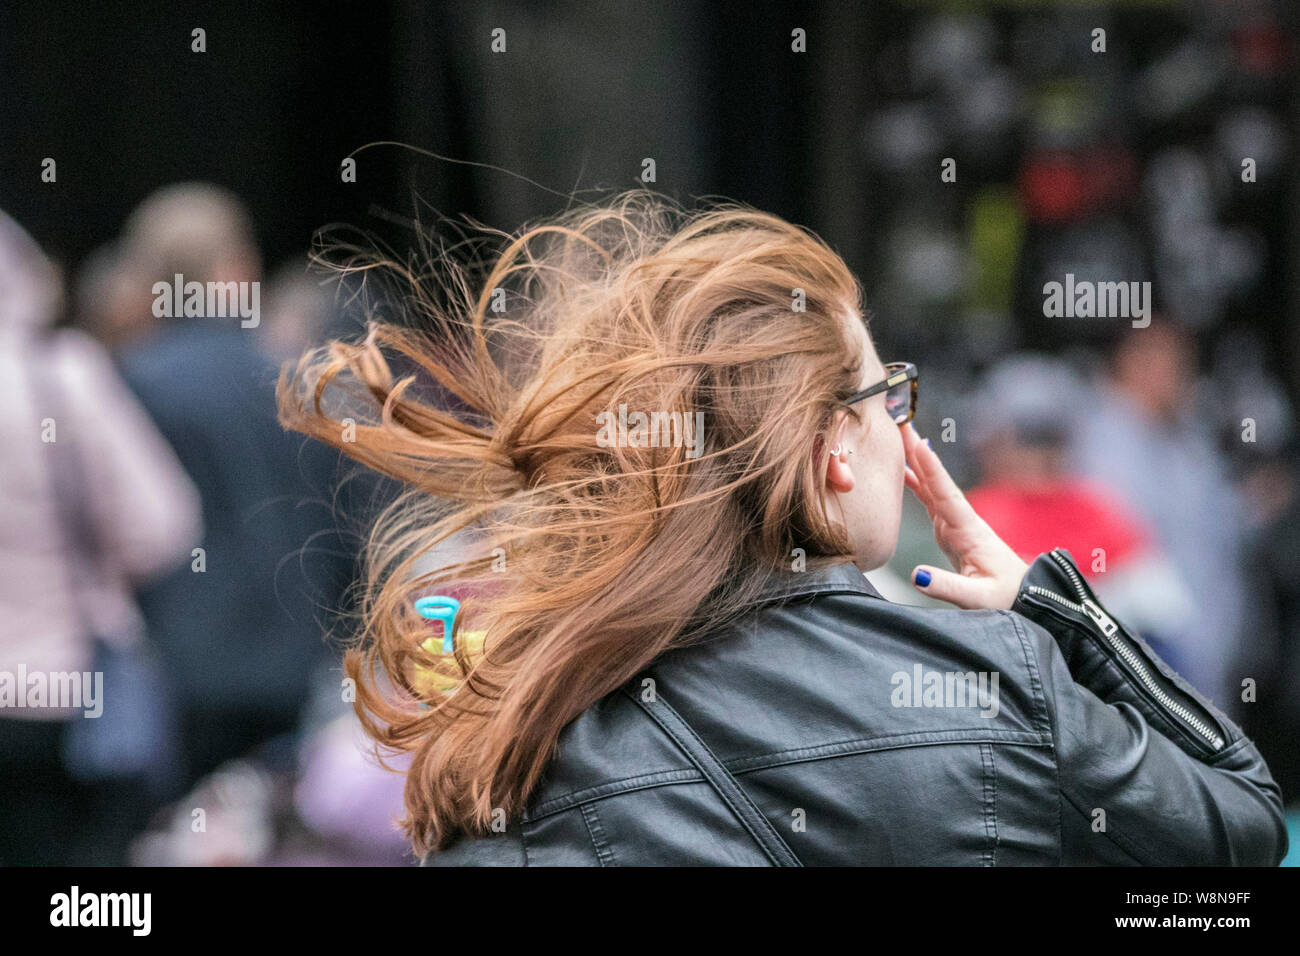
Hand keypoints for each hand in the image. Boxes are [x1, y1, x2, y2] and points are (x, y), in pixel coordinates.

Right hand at [902, 422, 1028, 609]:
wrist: (1027, 598)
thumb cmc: (1006, 598)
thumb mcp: (978, 599)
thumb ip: (948, 587)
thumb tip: (917, 575)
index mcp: (969, 532)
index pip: (946, 495)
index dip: (931, 470)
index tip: (918, 443)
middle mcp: (962, 521)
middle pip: (937, 481)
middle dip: (919, 453)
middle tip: (901, 423)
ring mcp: (957, 524)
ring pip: (932, 487)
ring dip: (916, 463)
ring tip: (898, 439)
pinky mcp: (951, 531)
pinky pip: (930, 501)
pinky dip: (917, 484)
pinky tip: (905, 474)